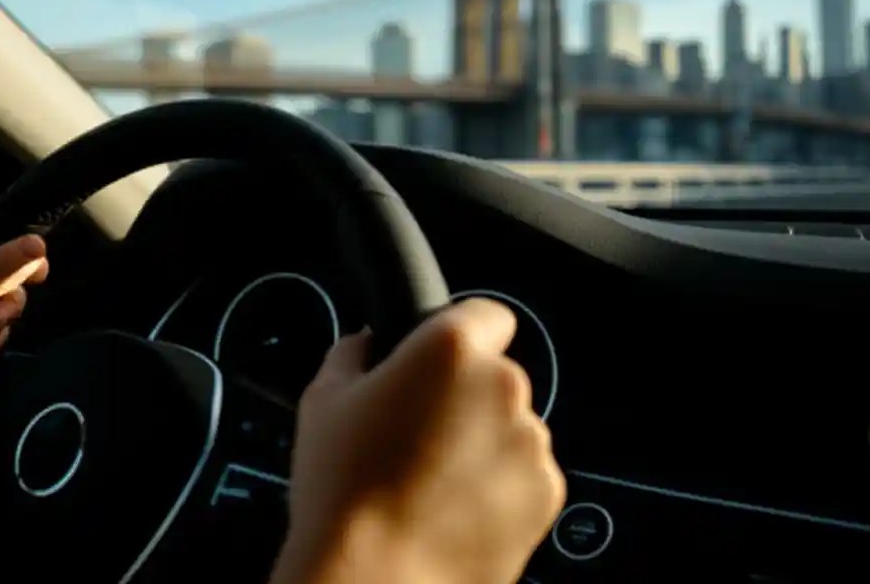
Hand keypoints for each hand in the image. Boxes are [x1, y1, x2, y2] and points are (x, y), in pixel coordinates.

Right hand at [274, 298, 565, 583]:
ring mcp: (530, 443)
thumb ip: (355, 354)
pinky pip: (525, 474)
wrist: (376, 579)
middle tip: (416, 432)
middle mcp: (502, 387)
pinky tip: (452, 508)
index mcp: (450, 350)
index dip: (458, 333)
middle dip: (464, 396)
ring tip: (430, 480)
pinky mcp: (545, 493)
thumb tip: (366, 345)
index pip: (485, 312)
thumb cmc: (345, 494)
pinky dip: (499, 486)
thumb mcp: (323, 400)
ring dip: (483, 442)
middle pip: (495, 375)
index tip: (438, 358)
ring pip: (511, 426)